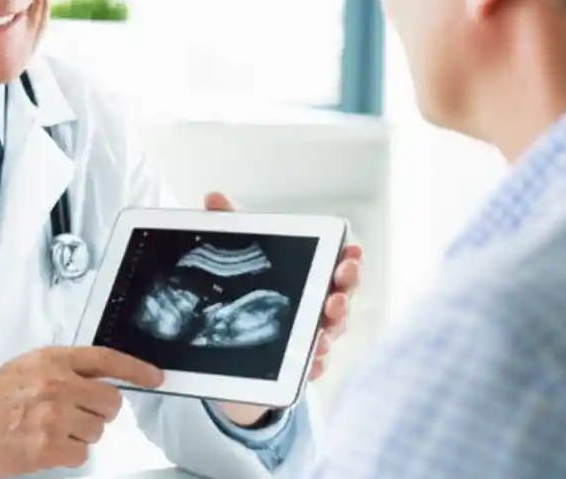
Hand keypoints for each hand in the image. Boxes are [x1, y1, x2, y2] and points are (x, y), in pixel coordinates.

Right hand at [0, 346, 162, 477]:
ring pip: (97, 431)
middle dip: (98, 413)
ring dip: (80, 436)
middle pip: (111, 402)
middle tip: (74, 417)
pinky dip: (67, 456)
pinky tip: (43, 448)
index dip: (136, 368)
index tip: (156, 377)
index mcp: (52, 359)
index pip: (106, 359)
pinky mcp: (49, 447)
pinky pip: (82, 455)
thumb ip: (63, 370)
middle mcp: (57, 384)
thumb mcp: (26, 369)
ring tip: (48, 431)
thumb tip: (100, 381)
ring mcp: (54, 416)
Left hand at [203, 191, 362, 426]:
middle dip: (343, 297)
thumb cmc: (246, 286)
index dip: (350, 260)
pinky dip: (313, 366)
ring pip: (329, 336)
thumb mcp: (236, 252)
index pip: (339, 266)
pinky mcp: (295, 366)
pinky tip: (310, 364)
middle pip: (341, 301)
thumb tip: (213, 197)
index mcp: (312, 275)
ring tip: (320, 335)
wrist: (226, 337)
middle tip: (335, 297)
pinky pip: (310, 368)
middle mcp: (317, 306)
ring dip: (328, 334)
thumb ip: (230, 225)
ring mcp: (310, 337)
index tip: (352, 252)